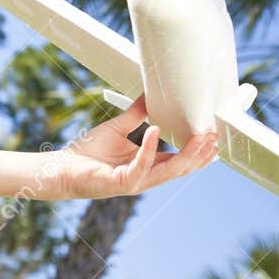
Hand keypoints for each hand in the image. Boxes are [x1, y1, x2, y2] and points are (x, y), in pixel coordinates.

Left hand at [51, 95, 219, 199]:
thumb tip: (149, 95)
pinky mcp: (121, 183)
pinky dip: (149, 148)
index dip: (199, 149)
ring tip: (201, 136)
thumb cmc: (87, 153)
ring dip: (187, 154)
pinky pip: (140, 165)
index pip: (181, 160)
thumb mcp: (116, 129)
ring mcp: (135, 182)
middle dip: (201, 153)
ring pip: (169, 171)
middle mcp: (146, 176)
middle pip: (182, 167)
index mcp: (148, 165)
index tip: (215, 134)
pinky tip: (156, 131)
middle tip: (217, 135)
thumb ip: (135, 115)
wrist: (61, 169)